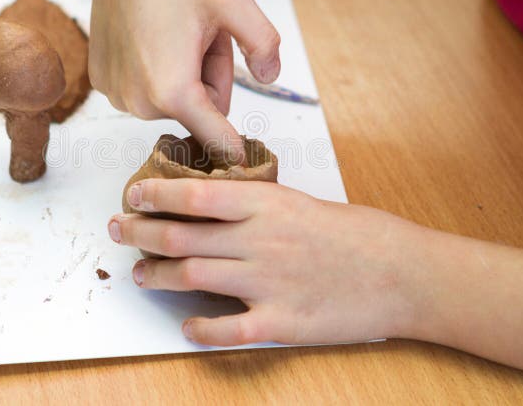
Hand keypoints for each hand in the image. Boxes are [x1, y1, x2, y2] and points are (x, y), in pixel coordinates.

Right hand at [89, 0, 279, 162]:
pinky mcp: (101, 82)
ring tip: (174, 30)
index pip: (217, 139)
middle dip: (208, 81)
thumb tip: (269, 79)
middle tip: (202, 35)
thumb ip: (264, 45)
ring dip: (182, 75)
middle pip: (198, 111)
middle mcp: (138, 102)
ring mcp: (116, 94)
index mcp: (174, 92)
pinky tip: (149, 34)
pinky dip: (154, 70)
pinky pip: (144, 90)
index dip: (235, 150)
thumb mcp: (236, 2)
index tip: (245, 170)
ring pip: (171, 101)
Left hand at [108, 178, 426, 345]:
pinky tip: (186, 326)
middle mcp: (261, 240)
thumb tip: (209, 207)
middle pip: (182, 237)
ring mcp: (269, 281)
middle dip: (140, 233)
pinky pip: (226, 328)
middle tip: (118, 232)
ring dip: (157, 276)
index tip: (134, 196)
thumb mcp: (303, 203)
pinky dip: (199, 329)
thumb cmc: (358, 234)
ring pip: (192, 277)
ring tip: (140, 274)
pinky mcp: (282, 321)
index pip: (196, 194)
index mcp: (268, 204)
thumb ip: (255, 207)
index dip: (156, 195)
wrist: (404, 273)